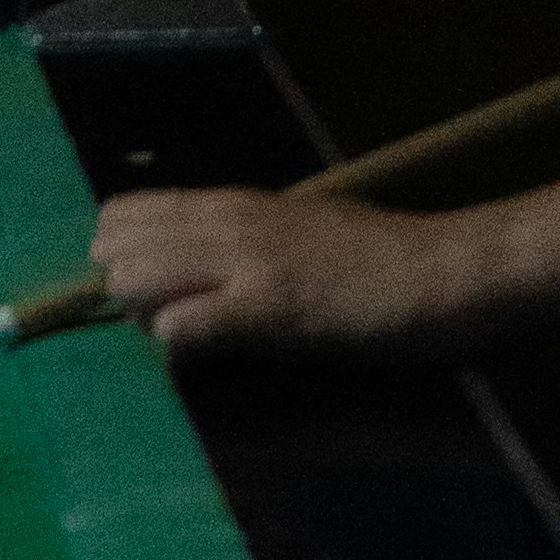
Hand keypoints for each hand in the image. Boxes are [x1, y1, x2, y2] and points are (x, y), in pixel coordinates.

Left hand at [87, 158, 559, 358]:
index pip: (127, 211)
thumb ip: (243, 244)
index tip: (144, 295)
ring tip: (193, 336)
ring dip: (142, 315)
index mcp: (236, 204)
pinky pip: (183, 327)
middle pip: (114, 242)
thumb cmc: (379, 261)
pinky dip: (179, 347)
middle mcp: (230, 223)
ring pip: (133, 279)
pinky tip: (211, 355)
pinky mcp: (269, 308)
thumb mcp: (299, 233)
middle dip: (118, 289)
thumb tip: (190, 273)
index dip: (119, 258)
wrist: (445, 271)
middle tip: (166, 320)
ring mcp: (247, 263)